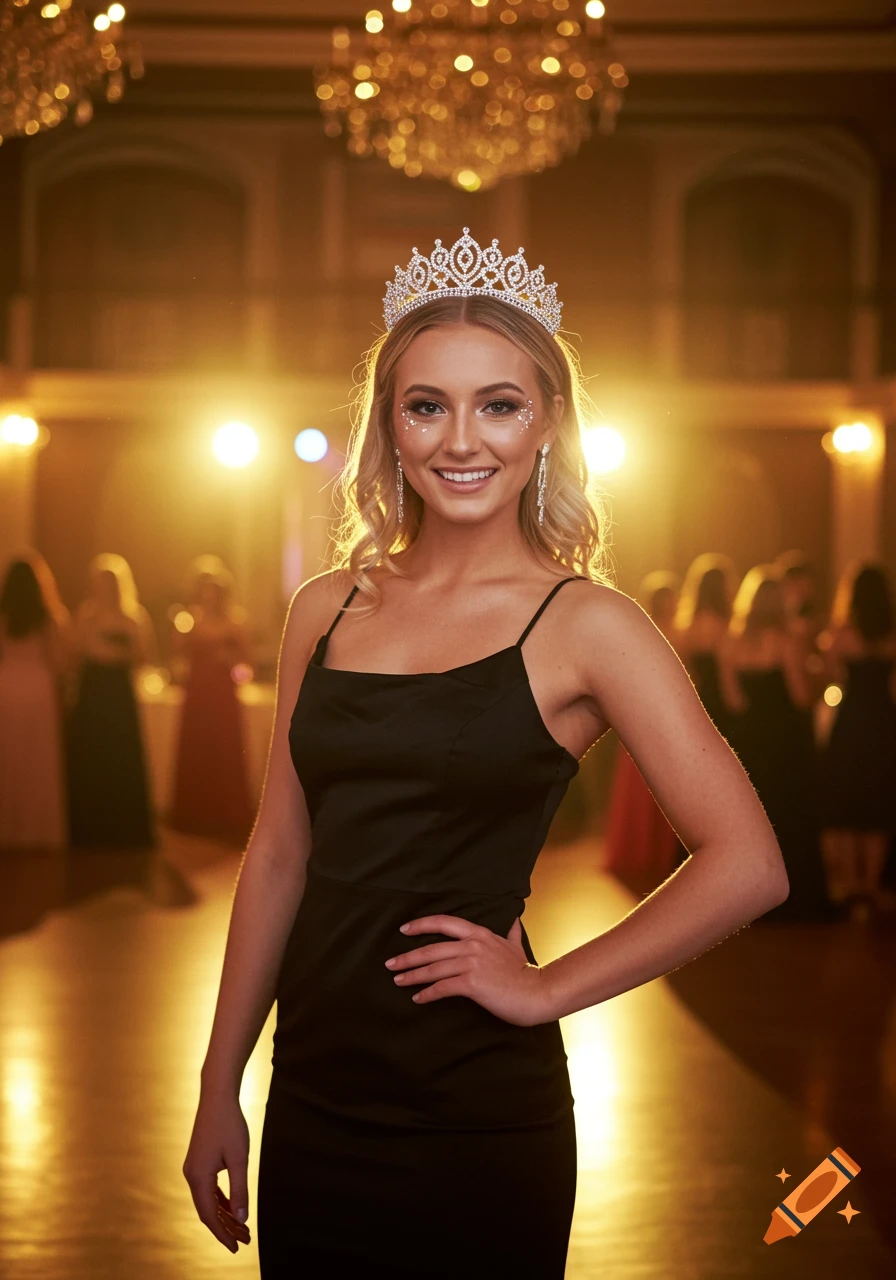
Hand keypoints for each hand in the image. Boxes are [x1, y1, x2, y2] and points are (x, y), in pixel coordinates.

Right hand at [183, 1094, 251, 1252]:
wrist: (218, 1095)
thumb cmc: (230, 1124)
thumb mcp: (239, 1159)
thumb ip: (239, 1190)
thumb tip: (242, 1219)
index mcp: (198, 1177)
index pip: (209, 1216)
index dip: (222, 1234)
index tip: (237, 1247)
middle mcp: (191, 1175)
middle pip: (207, 1211)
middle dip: (226, 1227)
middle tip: (245, 1241)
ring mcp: (193, 1168)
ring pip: (208, 1200)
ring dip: (225, 1214)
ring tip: (243, 1228)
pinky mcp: (199, 1161)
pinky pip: (209, 1188)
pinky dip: (221, 1200)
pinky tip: (233, 1207)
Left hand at [384, 913, 555, 1026]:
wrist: (536, 992)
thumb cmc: (525, 971)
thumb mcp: (516, 946)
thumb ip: (511, 932)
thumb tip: (514, 920)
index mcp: (480, 934)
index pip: (444, 923)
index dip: (422, 925)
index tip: (404, 930)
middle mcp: (472, 945)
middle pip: (432, 949)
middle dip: (408, 957)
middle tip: (390, 964)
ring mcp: (471, 964)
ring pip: (433, 968)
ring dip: (412, 976)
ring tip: (398, 981)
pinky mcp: (472, 984)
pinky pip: (442, 988)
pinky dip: (427, 993)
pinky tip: (418, 998)